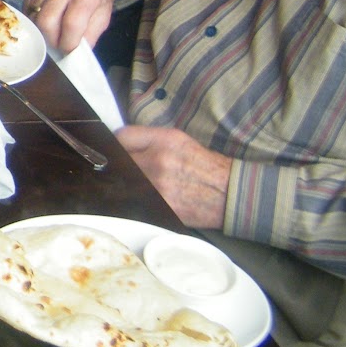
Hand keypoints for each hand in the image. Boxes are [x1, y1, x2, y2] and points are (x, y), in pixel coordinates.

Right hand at [23, 0, 117, 52]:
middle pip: (46, 22)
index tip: (67, 51)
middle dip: (50, 41)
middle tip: (57, 44)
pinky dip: (34, 20)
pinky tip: (45, 20)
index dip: (67, 44)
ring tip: (52, 33)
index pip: (71, 24)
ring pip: (34, 18)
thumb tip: (72, 55)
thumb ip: (89, 36)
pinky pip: (27, 9)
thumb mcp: (103, 18)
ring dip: (41, 31)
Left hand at [115, 124, 229, 228]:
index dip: (116, 143)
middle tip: (119, 168)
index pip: (122, 137)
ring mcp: (158, 188)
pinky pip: (134, 202)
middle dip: (117, 164)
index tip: (116, 149)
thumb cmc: (203, 165)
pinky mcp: (160, 209)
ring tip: (131, 183)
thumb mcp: (178, 140)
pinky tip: (139, 197)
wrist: (229, 193)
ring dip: (123, 183)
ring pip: (123, 183)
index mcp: (164, 142)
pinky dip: (133, 199)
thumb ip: (148, 138)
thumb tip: (120, 141)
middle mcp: (159, 162)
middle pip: (118, 161)